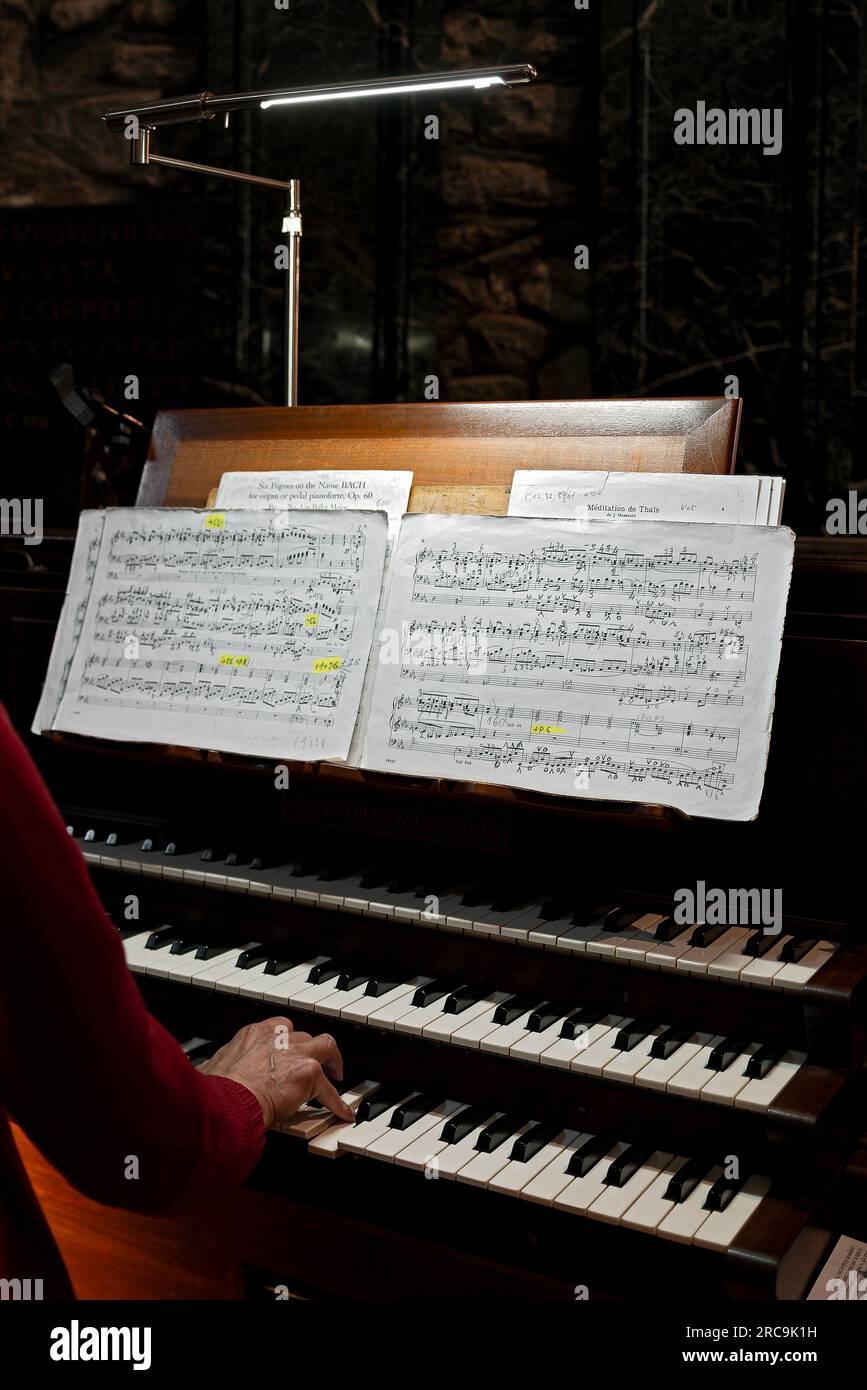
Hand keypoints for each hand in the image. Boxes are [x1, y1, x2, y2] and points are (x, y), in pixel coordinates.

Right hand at [199, 1017, 354, 1128]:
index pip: (278, 1028)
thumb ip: (218, 1068)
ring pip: (325, 1046)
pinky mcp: (307, 1073)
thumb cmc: (216, 1090)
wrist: (228, 1100)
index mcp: (253, 1034)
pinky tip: (344, 1113)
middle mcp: (277, 1037)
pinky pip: (329, 1090)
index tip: (288, 1049)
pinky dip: (338, 1102)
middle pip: (302, 1036)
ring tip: (336, 1073)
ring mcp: (295, 1053)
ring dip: (332, 1060)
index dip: (286, 1040)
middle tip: (313, 1061)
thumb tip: (206, 1075)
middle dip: (308, 1049)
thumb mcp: (213, 1070)